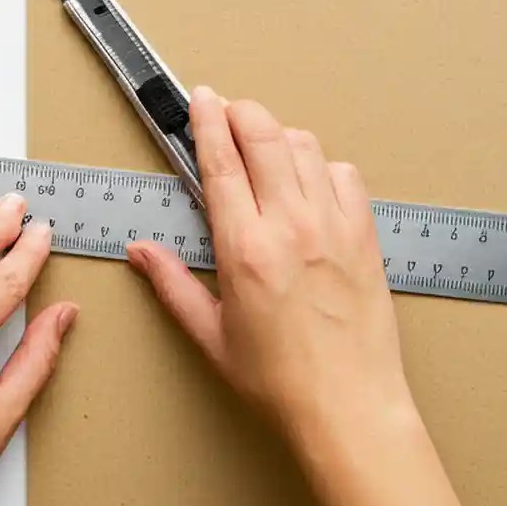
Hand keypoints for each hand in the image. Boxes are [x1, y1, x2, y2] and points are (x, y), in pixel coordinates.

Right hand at [127, 86, 492, 505]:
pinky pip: (344, 174)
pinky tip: (309, 184)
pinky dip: (322, 166)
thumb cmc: (281, 382)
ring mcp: (333, 226)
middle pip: (264, 134)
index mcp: (245, 249)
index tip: (200, 99)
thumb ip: (173, 285)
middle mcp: (291, 226)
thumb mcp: (211, 337)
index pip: (221, 161)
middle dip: (241, 112)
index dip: (207, 120)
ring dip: (279, 135)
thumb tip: (142, 252)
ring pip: (305, 146)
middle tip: (227, 112)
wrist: (350, 407)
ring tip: (263, 148)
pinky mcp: (364, 235)